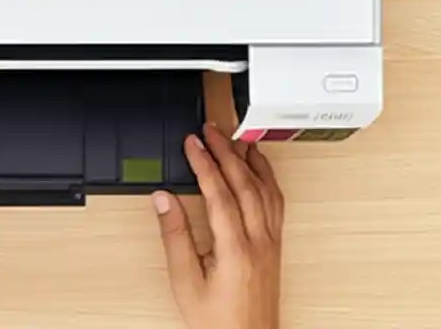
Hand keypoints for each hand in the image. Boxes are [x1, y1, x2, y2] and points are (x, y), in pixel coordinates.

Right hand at [153, 124, 283, 328]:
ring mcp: (271, 243)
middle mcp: (259, 242)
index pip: (219, 194)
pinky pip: (276, 203)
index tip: (193, 143)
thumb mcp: (185, 281)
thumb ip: (174, 236)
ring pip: (266, 191)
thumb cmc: (216, 320)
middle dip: (226, 152)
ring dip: (251, 160)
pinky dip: (267, 179)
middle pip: (245, 184)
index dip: (204, 164)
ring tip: (236, 139)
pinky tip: (259, 169)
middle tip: (211, 130)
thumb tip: (164, 199)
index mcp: (235, 250)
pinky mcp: (275, 246)